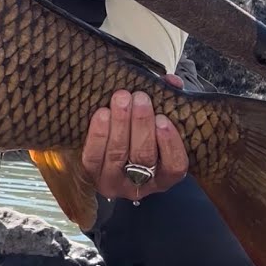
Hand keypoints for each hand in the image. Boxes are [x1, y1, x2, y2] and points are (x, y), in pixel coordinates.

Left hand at [81, 74, 188, 201]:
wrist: (113, 140)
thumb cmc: (143, 131)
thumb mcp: (161, 119)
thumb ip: (169, 101)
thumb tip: (172, 82)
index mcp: (165, 175)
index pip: (174, 166)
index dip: (169, 144)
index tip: (163, 119)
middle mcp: (141, 184)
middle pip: (143, 157)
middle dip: (141, 125)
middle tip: (140, 98)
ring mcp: (114, 182)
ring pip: (117, 155)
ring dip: (120, 124)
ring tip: (121, 98)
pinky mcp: (91, 176)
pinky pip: (93, 157)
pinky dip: (98, 135)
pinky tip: (102, 114)